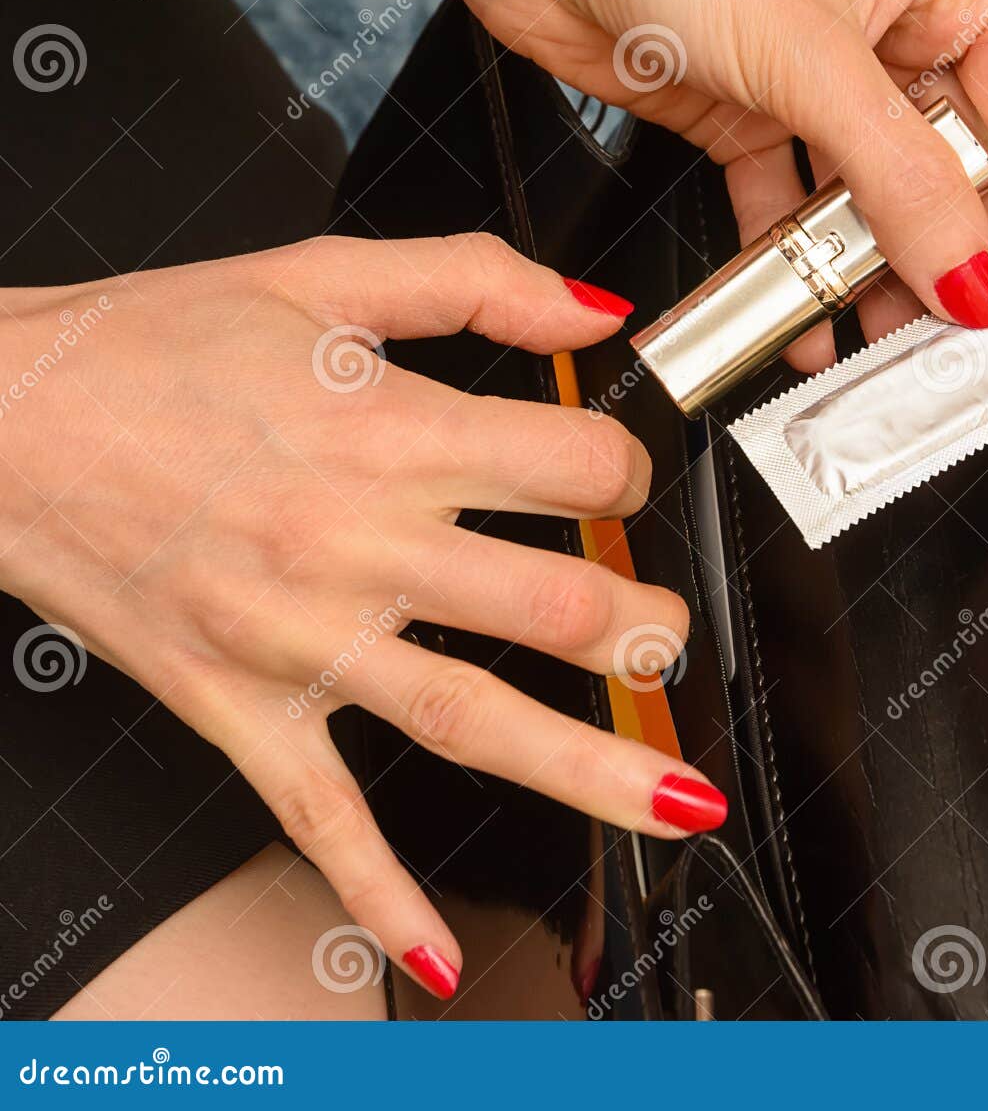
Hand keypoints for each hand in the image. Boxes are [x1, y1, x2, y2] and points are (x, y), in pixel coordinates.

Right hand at [0, 235, 719, 1000]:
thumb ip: (475, 278)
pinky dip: (380, 892)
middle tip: (673, 638)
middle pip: (554, 605)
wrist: (0, 420)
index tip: (619, 478)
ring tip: (678, 799)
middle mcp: (359, 543)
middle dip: (646, 630)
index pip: (573, 467)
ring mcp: (302, 639)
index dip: (627, 469)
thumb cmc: (153, 351)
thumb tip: (594, 311)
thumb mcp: (321, 276)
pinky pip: (320, 816)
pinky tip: (436, 952)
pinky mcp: (241, 708)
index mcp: (391, 433)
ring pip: (473, 718)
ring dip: (592, 766)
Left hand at [434, 0, 987, 368]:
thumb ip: (896, 176)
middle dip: (967, 266)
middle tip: (981, 347)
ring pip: (871, 204)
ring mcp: (812, 79)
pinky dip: (792, 273)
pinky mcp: (744, 114)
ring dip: (876, 284)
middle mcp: (886, 32)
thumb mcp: (811, 53)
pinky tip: (804, 325)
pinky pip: (788, 212)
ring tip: (891, 350)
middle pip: (956, 173)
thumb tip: (968, 268)